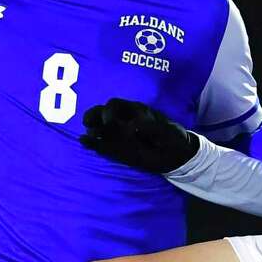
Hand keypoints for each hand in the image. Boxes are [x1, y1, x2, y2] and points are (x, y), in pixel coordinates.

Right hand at [80, 99, 198, 173]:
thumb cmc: (173, 139)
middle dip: (95, 116)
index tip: (110, 122)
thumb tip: (131, 126)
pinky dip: (92, 143)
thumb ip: (152, 127)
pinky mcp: (117, 150)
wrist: (177, 156)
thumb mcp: (168, 131)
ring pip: (99, 127)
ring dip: (92, 129)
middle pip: (102, 112)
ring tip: (88, 135)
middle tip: (91, 125)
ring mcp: (119, 135)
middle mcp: (123, 120)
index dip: (110, 111)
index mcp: (135, 112)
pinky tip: (84, 142)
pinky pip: (102, 145)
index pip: (116, 105)